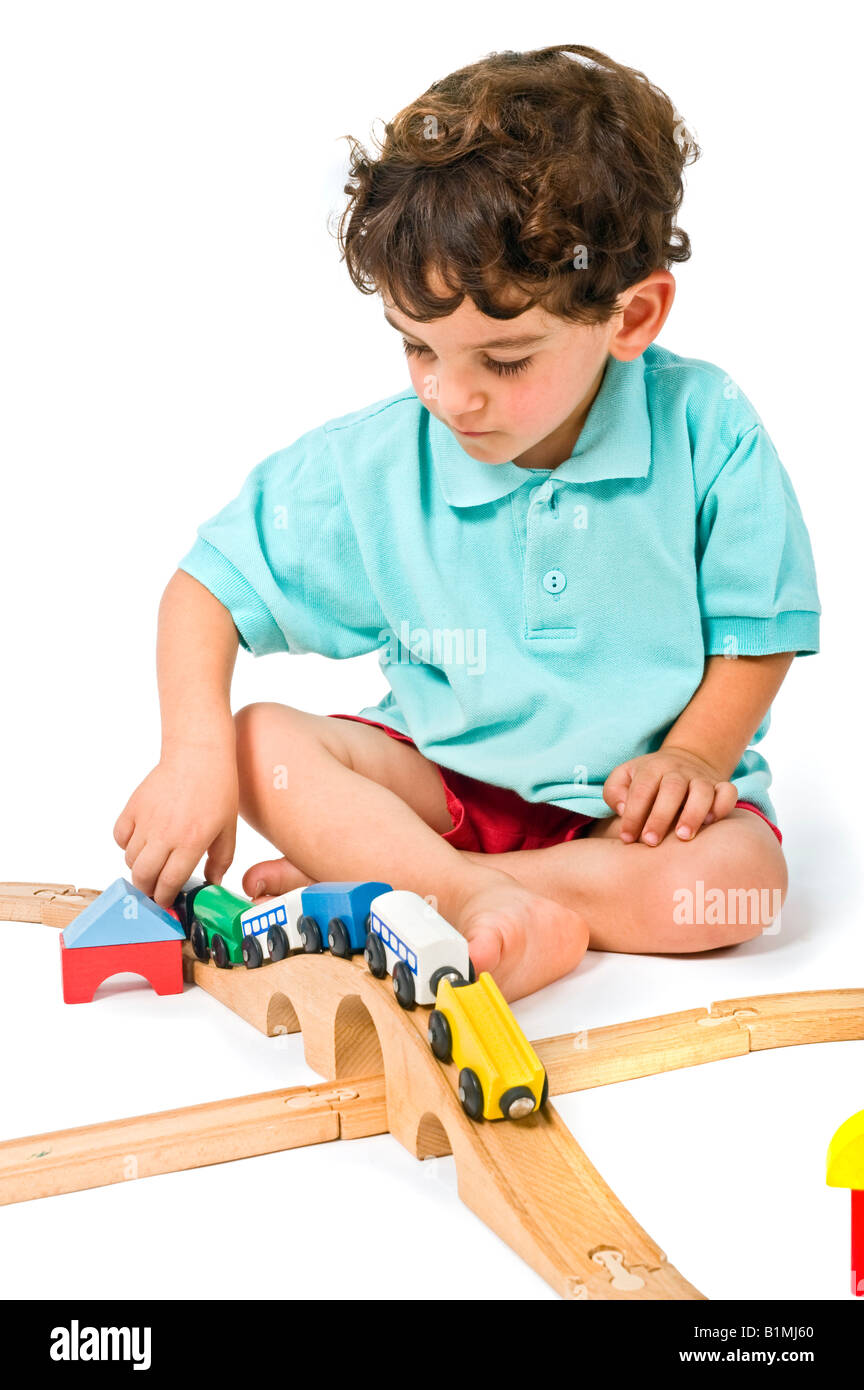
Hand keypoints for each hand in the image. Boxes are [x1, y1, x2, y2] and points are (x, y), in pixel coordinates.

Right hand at [113, 741, 238, 908]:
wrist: (198, 754)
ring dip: (139, 867)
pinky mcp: (133, 807)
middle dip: (147, 890)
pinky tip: (141, 842)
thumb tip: (213, 883)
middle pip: (143, 877)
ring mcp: (146, 820)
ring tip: (152, 864)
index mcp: (191, 842)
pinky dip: (126, 845)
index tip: (166, 902)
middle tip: (154, 890)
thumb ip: (221, 859)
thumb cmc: (218, 789)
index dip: (165, 898)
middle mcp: (165, 834)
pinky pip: (120, 836)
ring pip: (130, 859)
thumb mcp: (228, 828)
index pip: (169, 882)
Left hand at [603, 746, 738, 846]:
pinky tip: (710, 823)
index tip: (627, 839)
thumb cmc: (646, 780)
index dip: (633, 815)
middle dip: (661, 817)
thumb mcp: (623, 778)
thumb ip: (615, 792)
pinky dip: (722, 806)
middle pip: (672, 789)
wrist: (683, 761)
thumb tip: (623, 809)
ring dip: (694, 813)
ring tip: (683, 837)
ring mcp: (701, 778)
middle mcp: (678, 771)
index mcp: (651, 769)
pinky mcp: (720, 786)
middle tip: (651, 842)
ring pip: (702, 791)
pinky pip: (728, 792)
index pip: (641, 790)